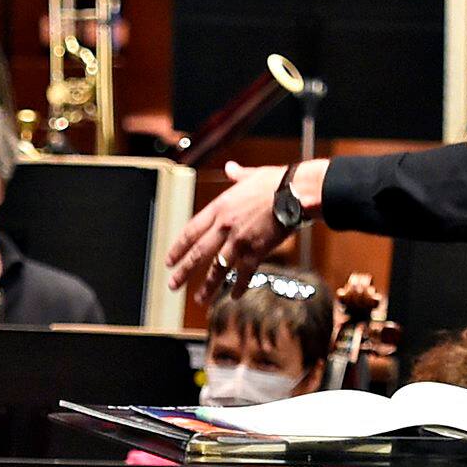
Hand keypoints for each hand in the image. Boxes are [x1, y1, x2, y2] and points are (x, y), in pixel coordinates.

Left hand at [165, 160, 325, 295]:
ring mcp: (239, 240)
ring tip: (199, 299)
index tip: (170, 260)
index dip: (178, 247)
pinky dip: (238, 286)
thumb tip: (231, 168)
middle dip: (183, 272)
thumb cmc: (276, 182)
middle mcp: (224, 226)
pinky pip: (244, 273)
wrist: (296, 193)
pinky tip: (234, 296)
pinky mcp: (257, 250)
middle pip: (198, 254)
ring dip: (208, 286)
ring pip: (218, 268)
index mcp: (220, 208)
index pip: (191, 231)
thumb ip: (237, 175)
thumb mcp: (251, 175)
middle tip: (173, 285)